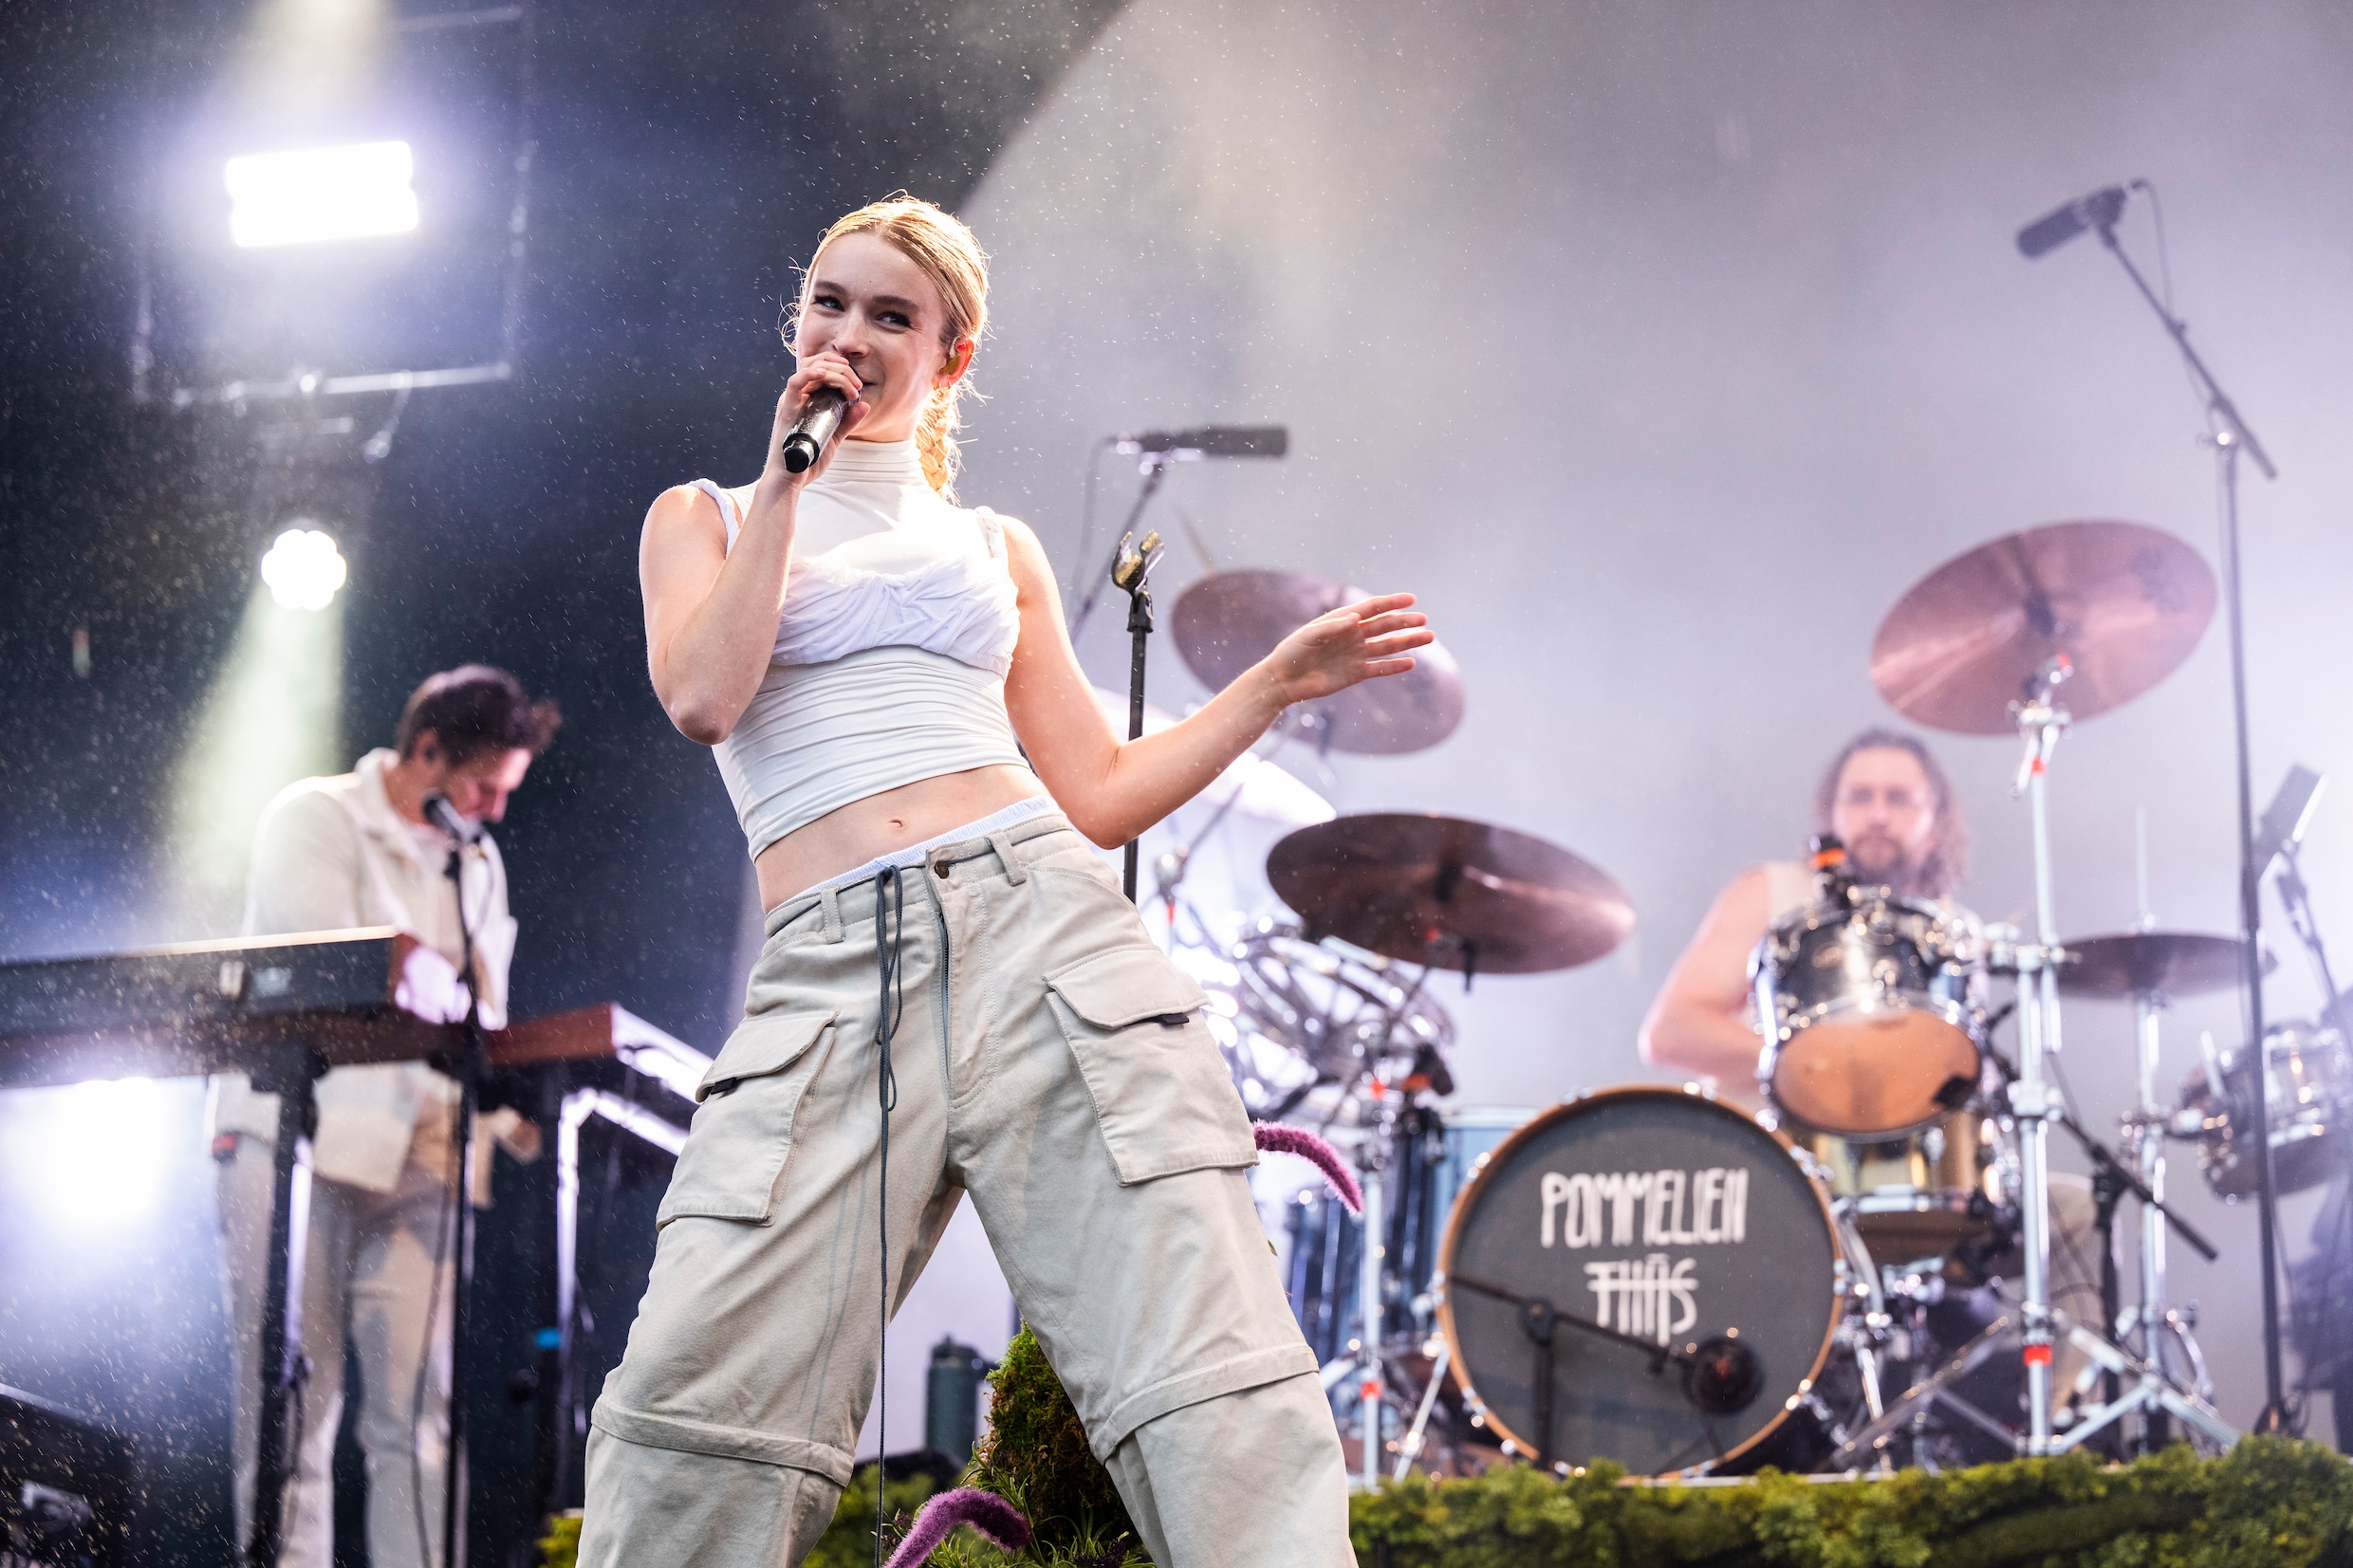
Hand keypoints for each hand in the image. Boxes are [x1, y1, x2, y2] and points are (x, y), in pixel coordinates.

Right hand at [761, 351, 869, 486]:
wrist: (791, 480)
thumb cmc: (808, 461)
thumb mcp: (834, 437)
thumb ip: (847, 421)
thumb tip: (865, 404)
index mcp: (806, 399)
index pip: (821, 370)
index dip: (840, 369)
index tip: (858, 384)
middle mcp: (797, 396)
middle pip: (816, 364)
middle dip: (841, 369)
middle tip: (857, 385)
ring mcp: (791, 401)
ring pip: (809, 368)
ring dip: (834, 372)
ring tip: (851, 386)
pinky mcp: (787, 408)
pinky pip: (795, 383)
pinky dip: (810, 373)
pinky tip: (825, 374)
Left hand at [1258, 592, 1432, 708]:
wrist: (1284, 680)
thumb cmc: (1292, 652)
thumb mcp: (1309, 636)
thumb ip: (1332, 627)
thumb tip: (1355, 619)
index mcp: (1342, 620)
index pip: (1372, 608)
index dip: (1392, 603)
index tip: (1411, 599)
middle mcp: (1353, 635)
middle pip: (1385, 626)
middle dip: (1405, 622)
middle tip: (1424, 620)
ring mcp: (1356, 654)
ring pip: (1387, 646)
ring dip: (1407, 642)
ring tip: (1428, 637)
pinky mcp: (1355, 673)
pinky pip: (1380, 668)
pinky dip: (1395, 666)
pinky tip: (1411, 663)